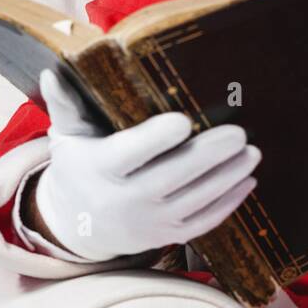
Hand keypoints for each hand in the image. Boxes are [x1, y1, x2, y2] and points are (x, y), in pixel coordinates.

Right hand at [33, 68, 260, 260]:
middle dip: (208, 156)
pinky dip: (228, 204)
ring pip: (195, 201)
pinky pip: (203, 223)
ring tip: (252, 153)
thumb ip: (65, 104)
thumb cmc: (80, 166)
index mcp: (100, 169)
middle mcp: (125, 200)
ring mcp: (150, 222)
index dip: (156, 139)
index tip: (184, 120)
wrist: (78, 225)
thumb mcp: (68, 136)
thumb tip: (55, 71)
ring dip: (227, 177)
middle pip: (172, 178)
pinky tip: (247, 181)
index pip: (130, 154)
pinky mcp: (168, 236)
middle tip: (239, 133)